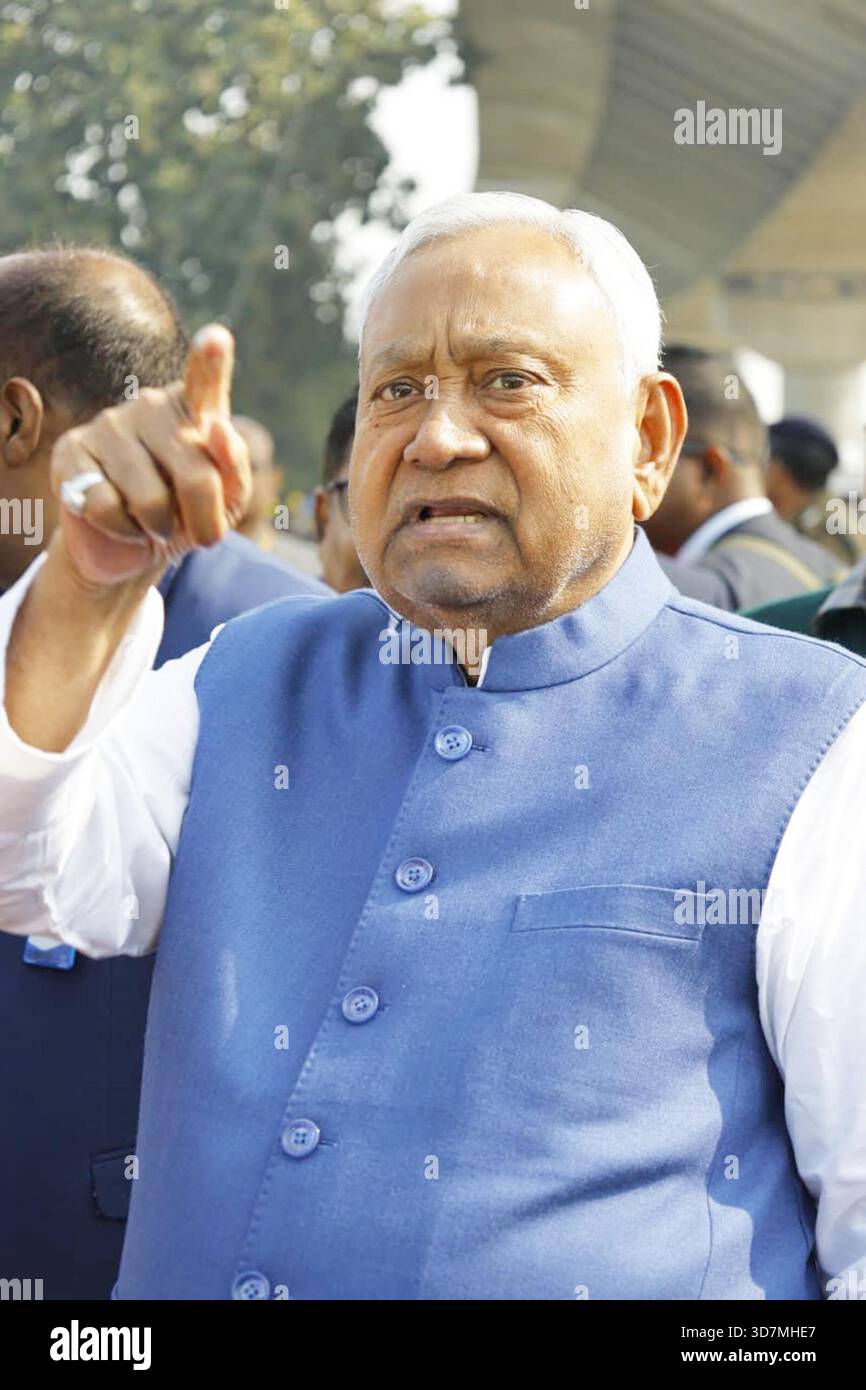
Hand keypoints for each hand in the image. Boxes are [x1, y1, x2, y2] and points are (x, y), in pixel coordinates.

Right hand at [51, 324, 250, 587]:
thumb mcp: (228, 500)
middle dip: (203, 521)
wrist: (132, 548)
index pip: (205, 381)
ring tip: (152, 520)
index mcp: (196, 409)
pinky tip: (118, 520)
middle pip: (197, 477)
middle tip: (194, 528)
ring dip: (159, 529)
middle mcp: (151, 405)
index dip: (211, 361)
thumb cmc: (187, 516)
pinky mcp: (71, 452)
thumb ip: (234, 466)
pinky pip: (107, 508)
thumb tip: (217, 428)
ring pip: (150, 501)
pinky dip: (122, 531)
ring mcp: (108, 424)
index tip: (217, 339)